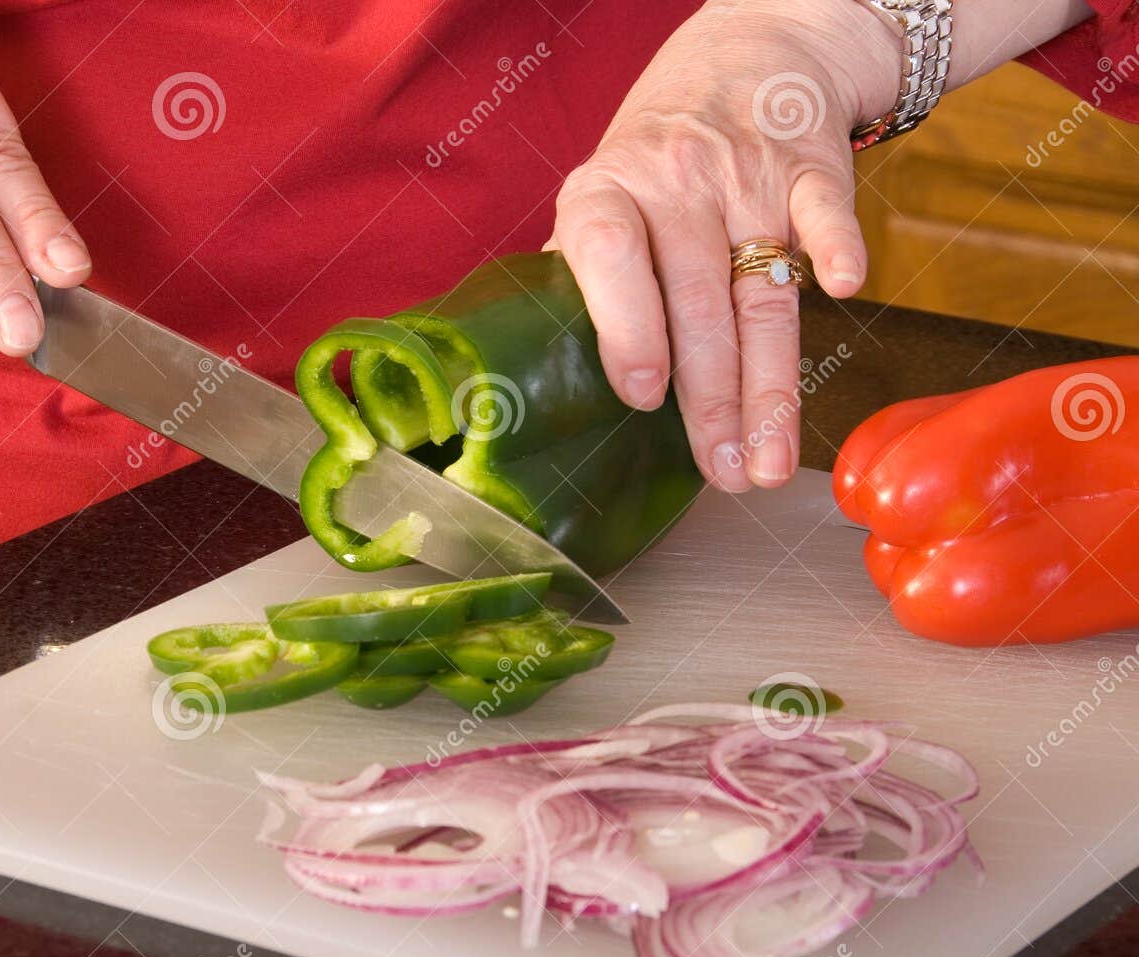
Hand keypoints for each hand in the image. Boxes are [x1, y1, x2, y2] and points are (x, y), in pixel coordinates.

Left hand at [550, 0, 898, 489]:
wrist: (745, 58)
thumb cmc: (656, 159)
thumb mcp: (600, 198)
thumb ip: (583, 277)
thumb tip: (538, 373)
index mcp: (606, 194)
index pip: (610, 256)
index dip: (625, 326)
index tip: (641, 395)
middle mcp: (674, 183)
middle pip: (697, 303)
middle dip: (711, 400)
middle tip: (723, 473)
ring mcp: (747, 178)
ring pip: (763, 292)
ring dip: (771, 384)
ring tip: (767, 460)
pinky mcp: (812, 171)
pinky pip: (826, 213)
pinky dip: (836, 249)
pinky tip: (843, 294)